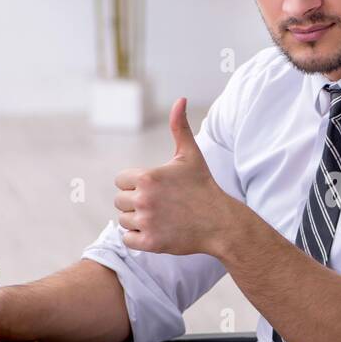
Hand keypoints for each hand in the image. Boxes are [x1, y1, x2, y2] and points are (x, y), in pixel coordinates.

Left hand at [114, 98, 238, 255]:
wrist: (220, 222)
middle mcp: (144, 199)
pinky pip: (128, 239)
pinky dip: (139, 237)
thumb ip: (179, 127)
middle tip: (160, 205)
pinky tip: (158, 230)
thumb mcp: (191, 155)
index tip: (155, 188)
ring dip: (138, 220)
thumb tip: (180, 99)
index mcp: (147, 177)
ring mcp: (147, 222)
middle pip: (120, 201)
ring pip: (124, 220)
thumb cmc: (203, 187)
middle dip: (136, 203)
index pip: (120, 181)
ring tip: (161, 217)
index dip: (135, 184)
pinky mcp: (150, 242)